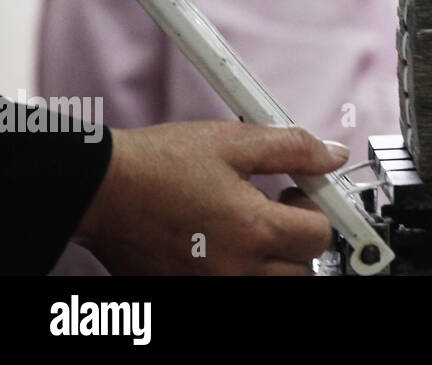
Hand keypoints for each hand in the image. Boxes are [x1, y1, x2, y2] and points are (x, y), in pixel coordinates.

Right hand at [75, 122, 348, 274]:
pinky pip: (232, 287)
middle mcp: (234, 268)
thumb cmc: (158, 164)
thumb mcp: (235, 142)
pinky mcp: (184, 289)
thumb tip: (331, 155)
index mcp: (252, 229)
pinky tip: (222, 241)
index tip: (303, 194)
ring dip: (272, 259)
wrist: (100, 188)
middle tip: (278, 209)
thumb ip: (293, 148)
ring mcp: (209, 285)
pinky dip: (238, 270)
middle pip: (301, 268)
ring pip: (271, 284)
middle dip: (299, 238)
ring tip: (251, 227)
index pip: (320, 235)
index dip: (318, 208)